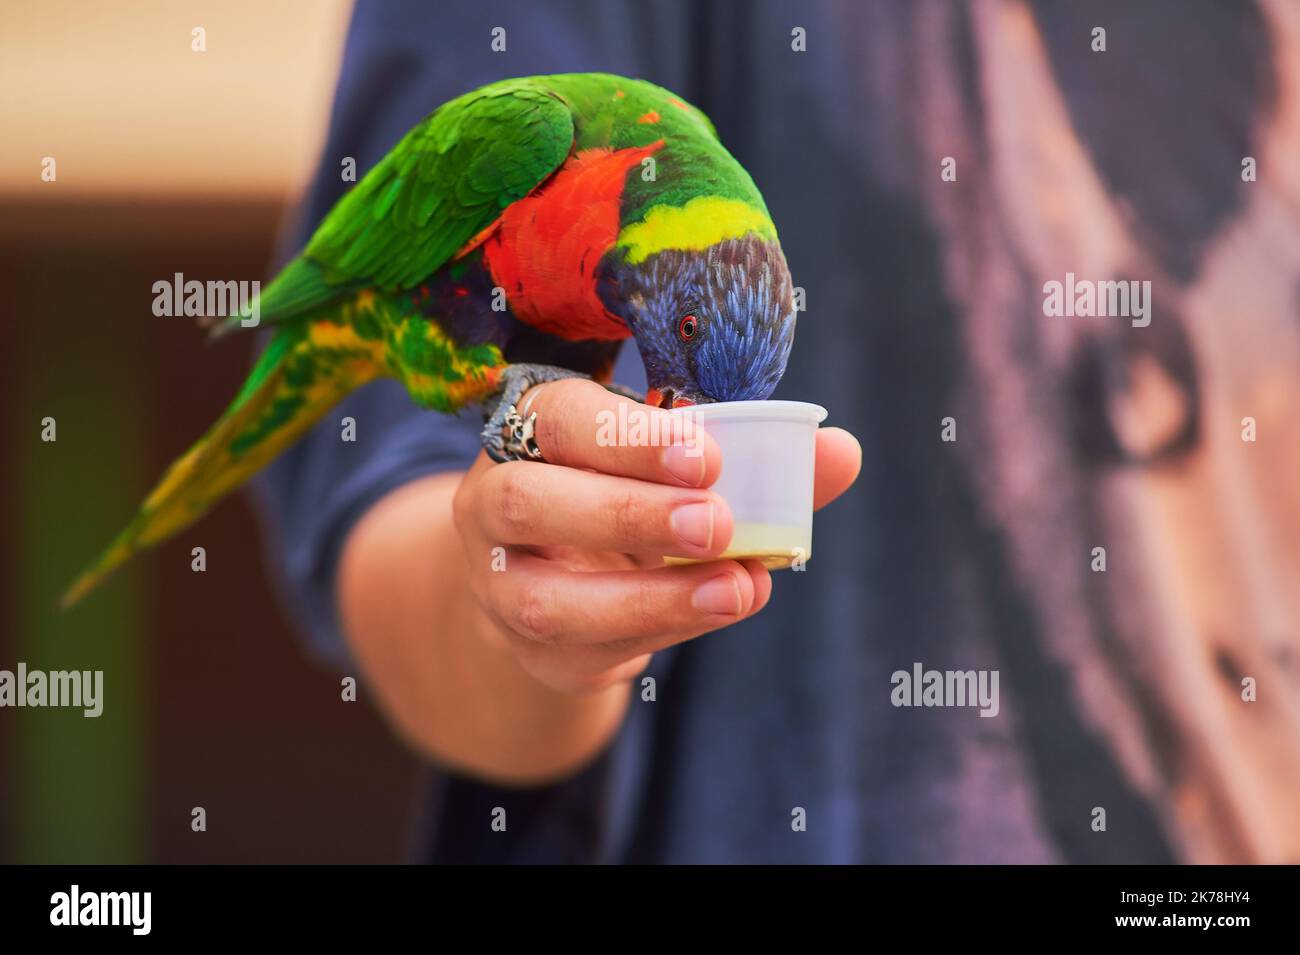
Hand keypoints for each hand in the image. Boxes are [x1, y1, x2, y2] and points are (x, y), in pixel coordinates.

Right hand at [452, 378, 860, 694]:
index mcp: (529, 431)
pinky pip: (585, 652)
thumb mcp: (677, 467)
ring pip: (548, 599)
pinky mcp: (528, 648)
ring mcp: (499, 583)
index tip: (709, 457)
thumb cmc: (628, 493)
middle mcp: (493, 502)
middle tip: (717, 523)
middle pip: (531, 502)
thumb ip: (757, 460)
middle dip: (628, 513)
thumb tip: (842, 452)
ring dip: (650, 597)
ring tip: (737, 587)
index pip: (558, 418)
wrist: (561, 571)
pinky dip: (660, 633)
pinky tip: (718, 609)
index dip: (629, 437)